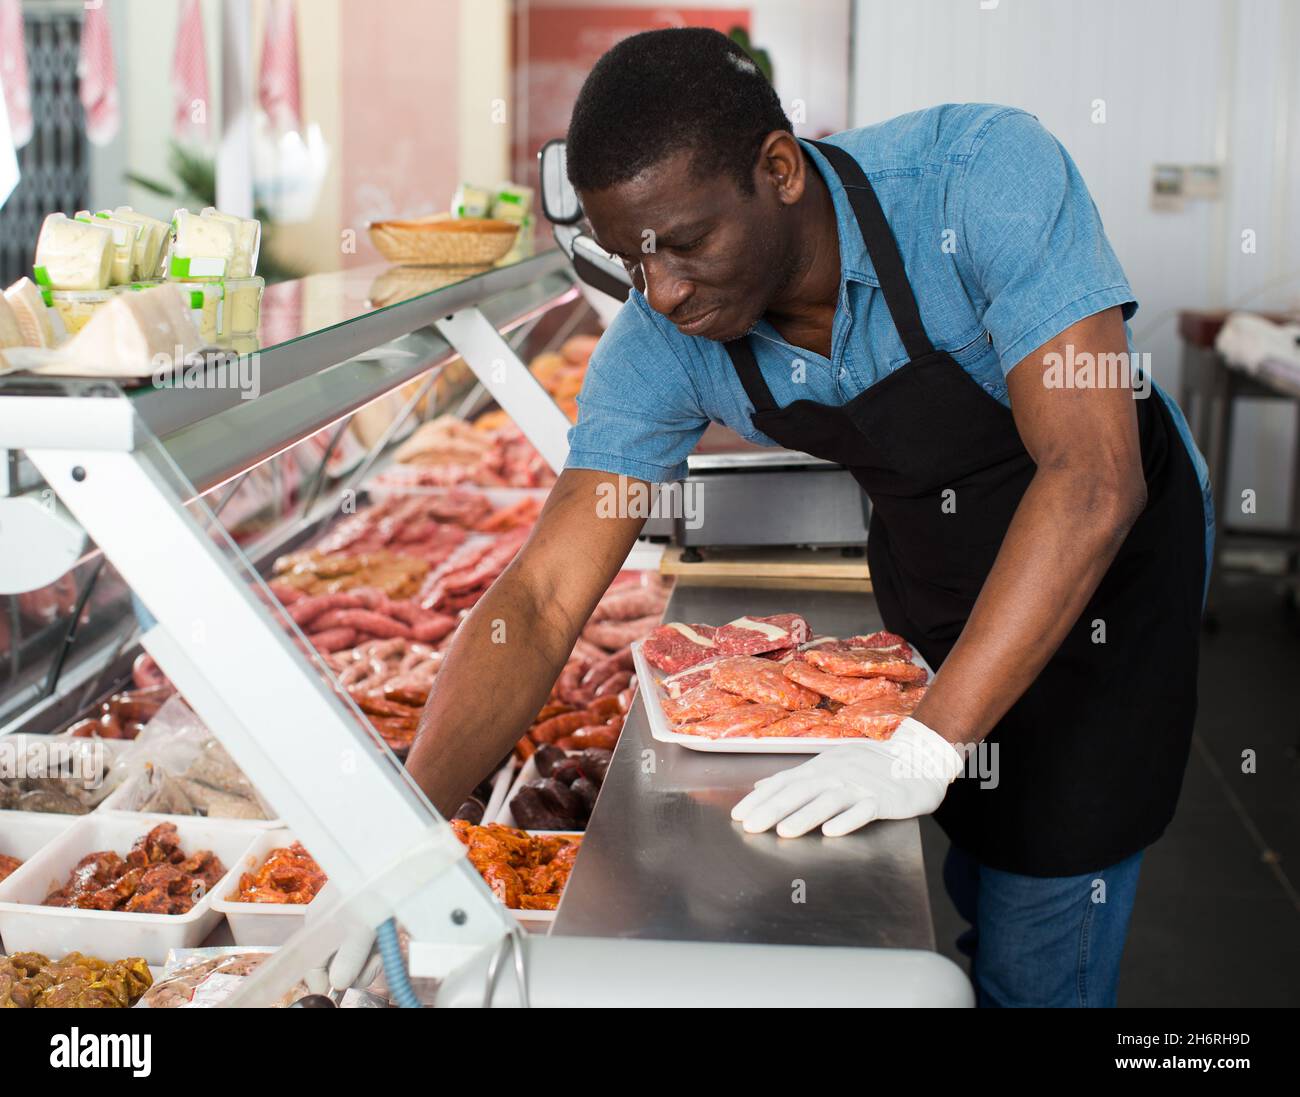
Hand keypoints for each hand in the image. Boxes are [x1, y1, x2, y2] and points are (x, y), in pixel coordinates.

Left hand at [730, 717, 964, 837]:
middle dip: (773, 809)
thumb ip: (795, 777)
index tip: (738, 815)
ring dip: (805, 816)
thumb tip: (760, 785)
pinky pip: (864, 810)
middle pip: (801, 791)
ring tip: (784, 831)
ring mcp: (860, 785)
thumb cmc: (869, 766)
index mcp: (820, 767)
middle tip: (751, 827)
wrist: (917, 760)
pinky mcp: (884, 799)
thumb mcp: (829, 764)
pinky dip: (848, 820)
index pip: (784, 782)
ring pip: (829, 801)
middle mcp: (836, 773)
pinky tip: (832, 832)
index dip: (760, 799)